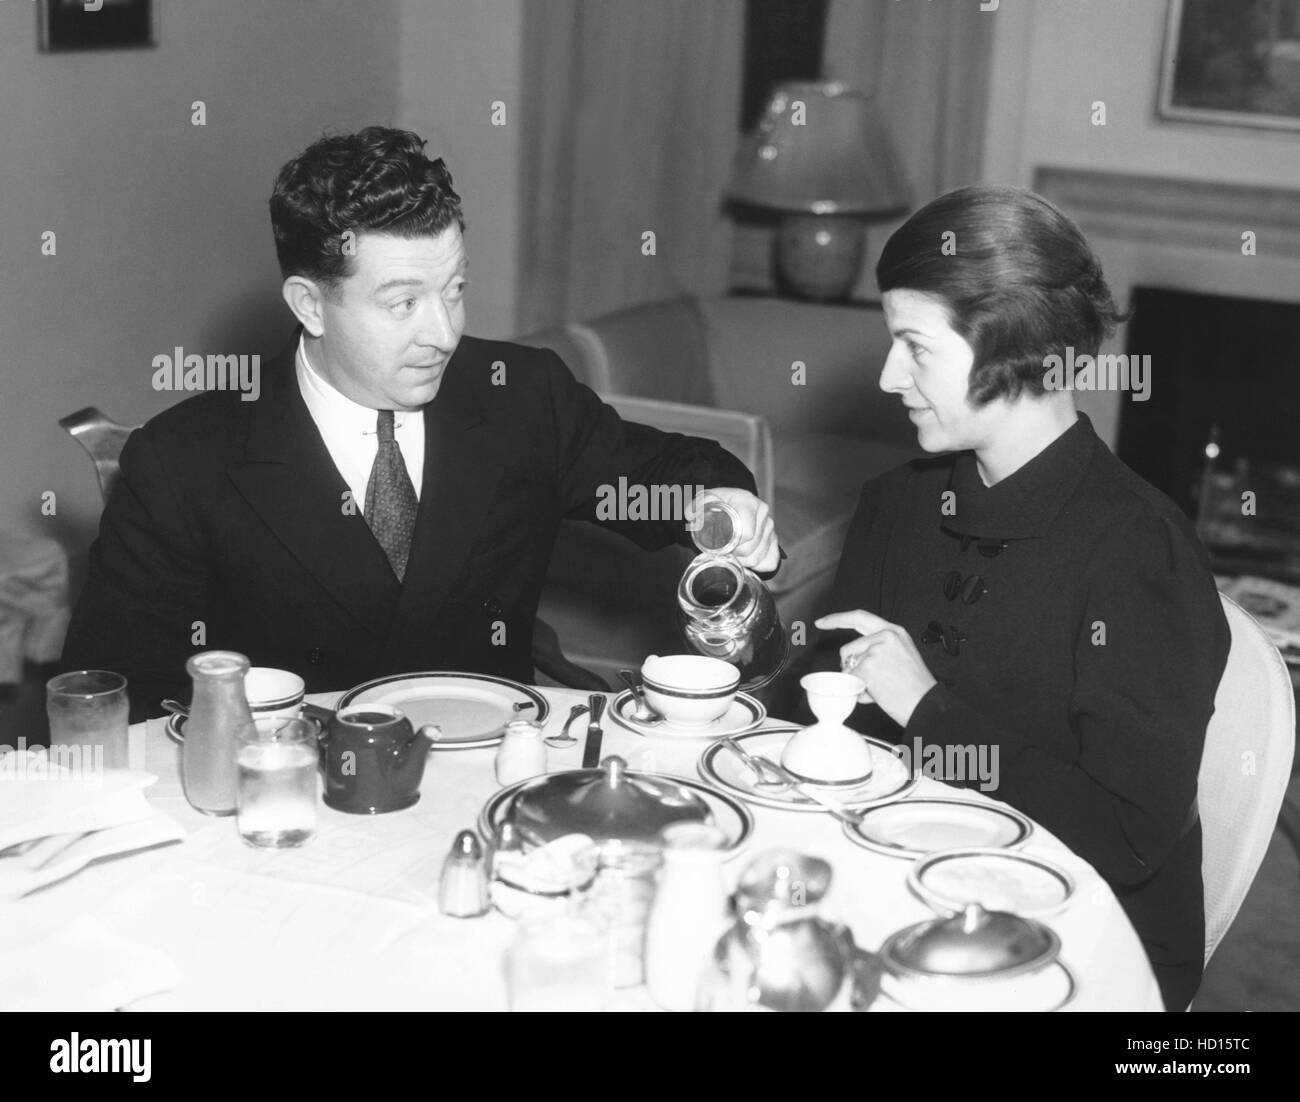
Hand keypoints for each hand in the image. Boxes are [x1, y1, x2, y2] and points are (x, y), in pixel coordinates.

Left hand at [692, 488, 779, 572]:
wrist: (732, 503)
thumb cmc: (719, 503)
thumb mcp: (706, 499)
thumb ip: (697, 505)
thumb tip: (691, 516)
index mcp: (748, 503)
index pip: (747, 534)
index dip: (733, 545)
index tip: (722, 546)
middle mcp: (763, 514)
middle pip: (752, 548)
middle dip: (736, 554)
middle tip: (725, 551)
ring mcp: (771, 528)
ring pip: (759, 557)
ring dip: (744, 561)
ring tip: (733, 553)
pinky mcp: (775, 541)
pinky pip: (770, 562)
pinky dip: (757, 565)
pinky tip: (746, 557)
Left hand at [814, 610, 937, 727]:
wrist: (926, 705)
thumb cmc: (915, 687)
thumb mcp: (901, 655)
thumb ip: (878, 649)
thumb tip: (854, 657)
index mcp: (894, 632)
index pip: (859, 618)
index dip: (837, 619)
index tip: (822, 622)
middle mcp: (885, 636)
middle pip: (848, 649)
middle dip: (850, 667)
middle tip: (868, 681)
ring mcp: (876, 650)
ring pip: (849, 666)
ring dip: (859, 681)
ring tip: (881, 688)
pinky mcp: (869, 666)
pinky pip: (851, 681)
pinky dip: (859, 692)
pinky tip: (878, 694)